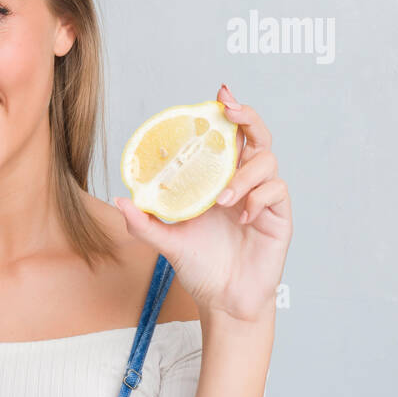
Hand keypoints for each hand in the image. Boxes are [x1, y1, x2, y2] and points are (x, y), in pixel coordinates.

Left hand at [113, 85, 291, 322]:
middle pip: (256, 137)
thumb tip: (119, 200)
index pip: (226, 139)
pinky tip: (240, 217)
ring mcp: (262, 199)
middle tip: (230, 111)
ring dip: (243, 174)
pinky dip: (257, 197)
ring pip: (267, 161)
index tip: (217, 96)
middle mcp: (243, 184)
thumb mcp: (166, 242)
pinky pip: (275, 192)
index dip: (226, 115)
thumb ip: (144, 222)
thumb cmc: (200, 266)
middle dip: (246, 118)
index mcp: (218, 181)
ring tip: (222, 200)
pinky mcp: (278, 217)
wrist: (224, 300)